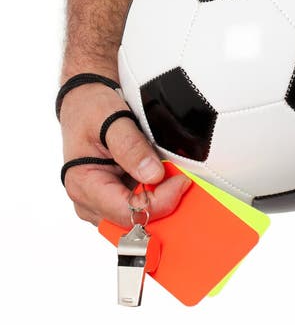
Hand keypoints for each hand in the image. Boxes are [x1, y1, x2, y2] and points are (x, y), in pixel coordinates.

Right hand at [60, 83, 191, 226]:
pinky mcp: (111, 199)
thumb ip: (131, 146)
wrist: (83, 103)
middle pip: (133, 220)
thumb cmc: (91, 109)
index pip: (126, 211)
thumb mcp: (111, 118)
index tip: (181, 181)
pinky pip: (136, 208)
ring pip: (136, 218)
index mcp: (83, 185)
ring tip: (174, 178)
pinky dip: (154, 197)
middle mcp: (89, 201)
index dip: (159, 202)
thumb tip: (153, 175)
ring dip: (159, 201)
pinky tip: (165, 181)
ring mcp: (100, 203)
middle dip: (161, 203)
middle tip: (181, 178)